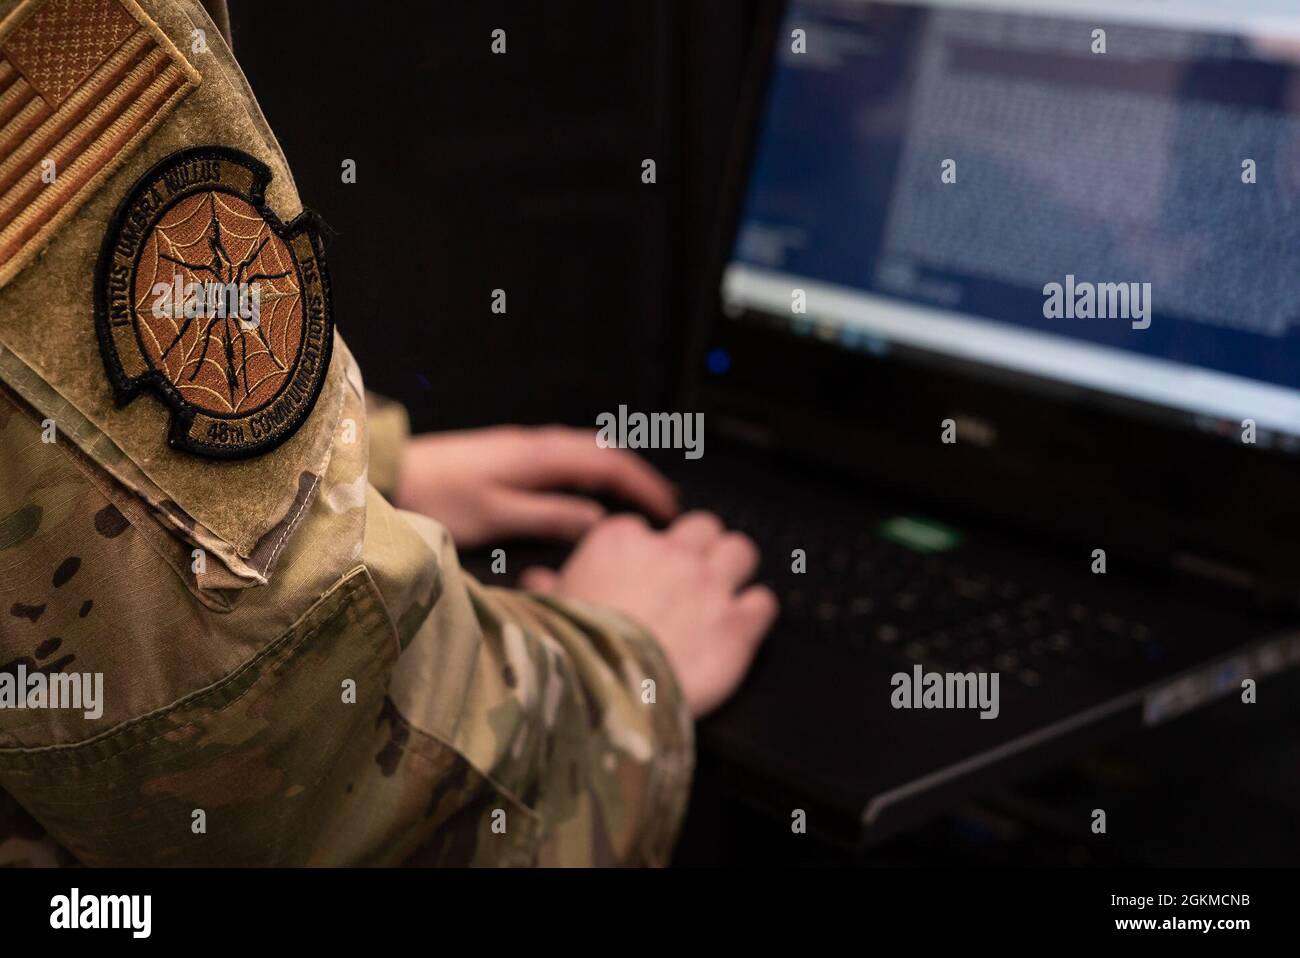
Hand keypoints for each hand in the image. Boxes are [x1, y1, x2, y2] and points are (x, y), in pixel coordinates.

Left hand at [393, 425, 678, 547]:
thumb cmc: (439, 498)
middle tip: (663, 507)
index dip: (643, 487)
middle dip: (637, 477)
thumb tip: (600, 521)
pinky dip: (592, 472)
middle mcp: (537, 443)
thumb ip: (551, 516)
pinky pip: (567, 457)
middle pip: (603, 452)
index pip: (609, 464)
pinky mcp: (510, 454)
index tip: (668, 512)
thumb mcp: (497, 516)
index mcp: (541, 455)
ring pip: (586, 452)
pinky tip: (591, 492)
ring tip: (635, 501)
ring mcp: (524, 445)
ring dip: (615, 473)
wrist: (391, 473)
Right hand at [521, 512, 777, 716]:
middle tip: (690, 577)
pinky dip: (755, 612)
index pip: (641, 528)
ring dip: (734, 568)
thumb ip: (548, 588)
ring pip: (741, 549)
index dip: (644, 552)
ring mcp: (709, 585)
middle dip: (700, 548)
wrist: (607, 697)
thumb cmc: (572, 652)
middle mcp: (670, 553)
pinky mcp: (738, 624)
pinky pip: (764, 601)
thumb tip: (536, 581)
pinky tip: (742, 625)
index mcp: (620, 541)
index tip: (640, 572)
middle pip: (702, 527)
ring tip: (722, 592)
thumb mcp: (548, 611)